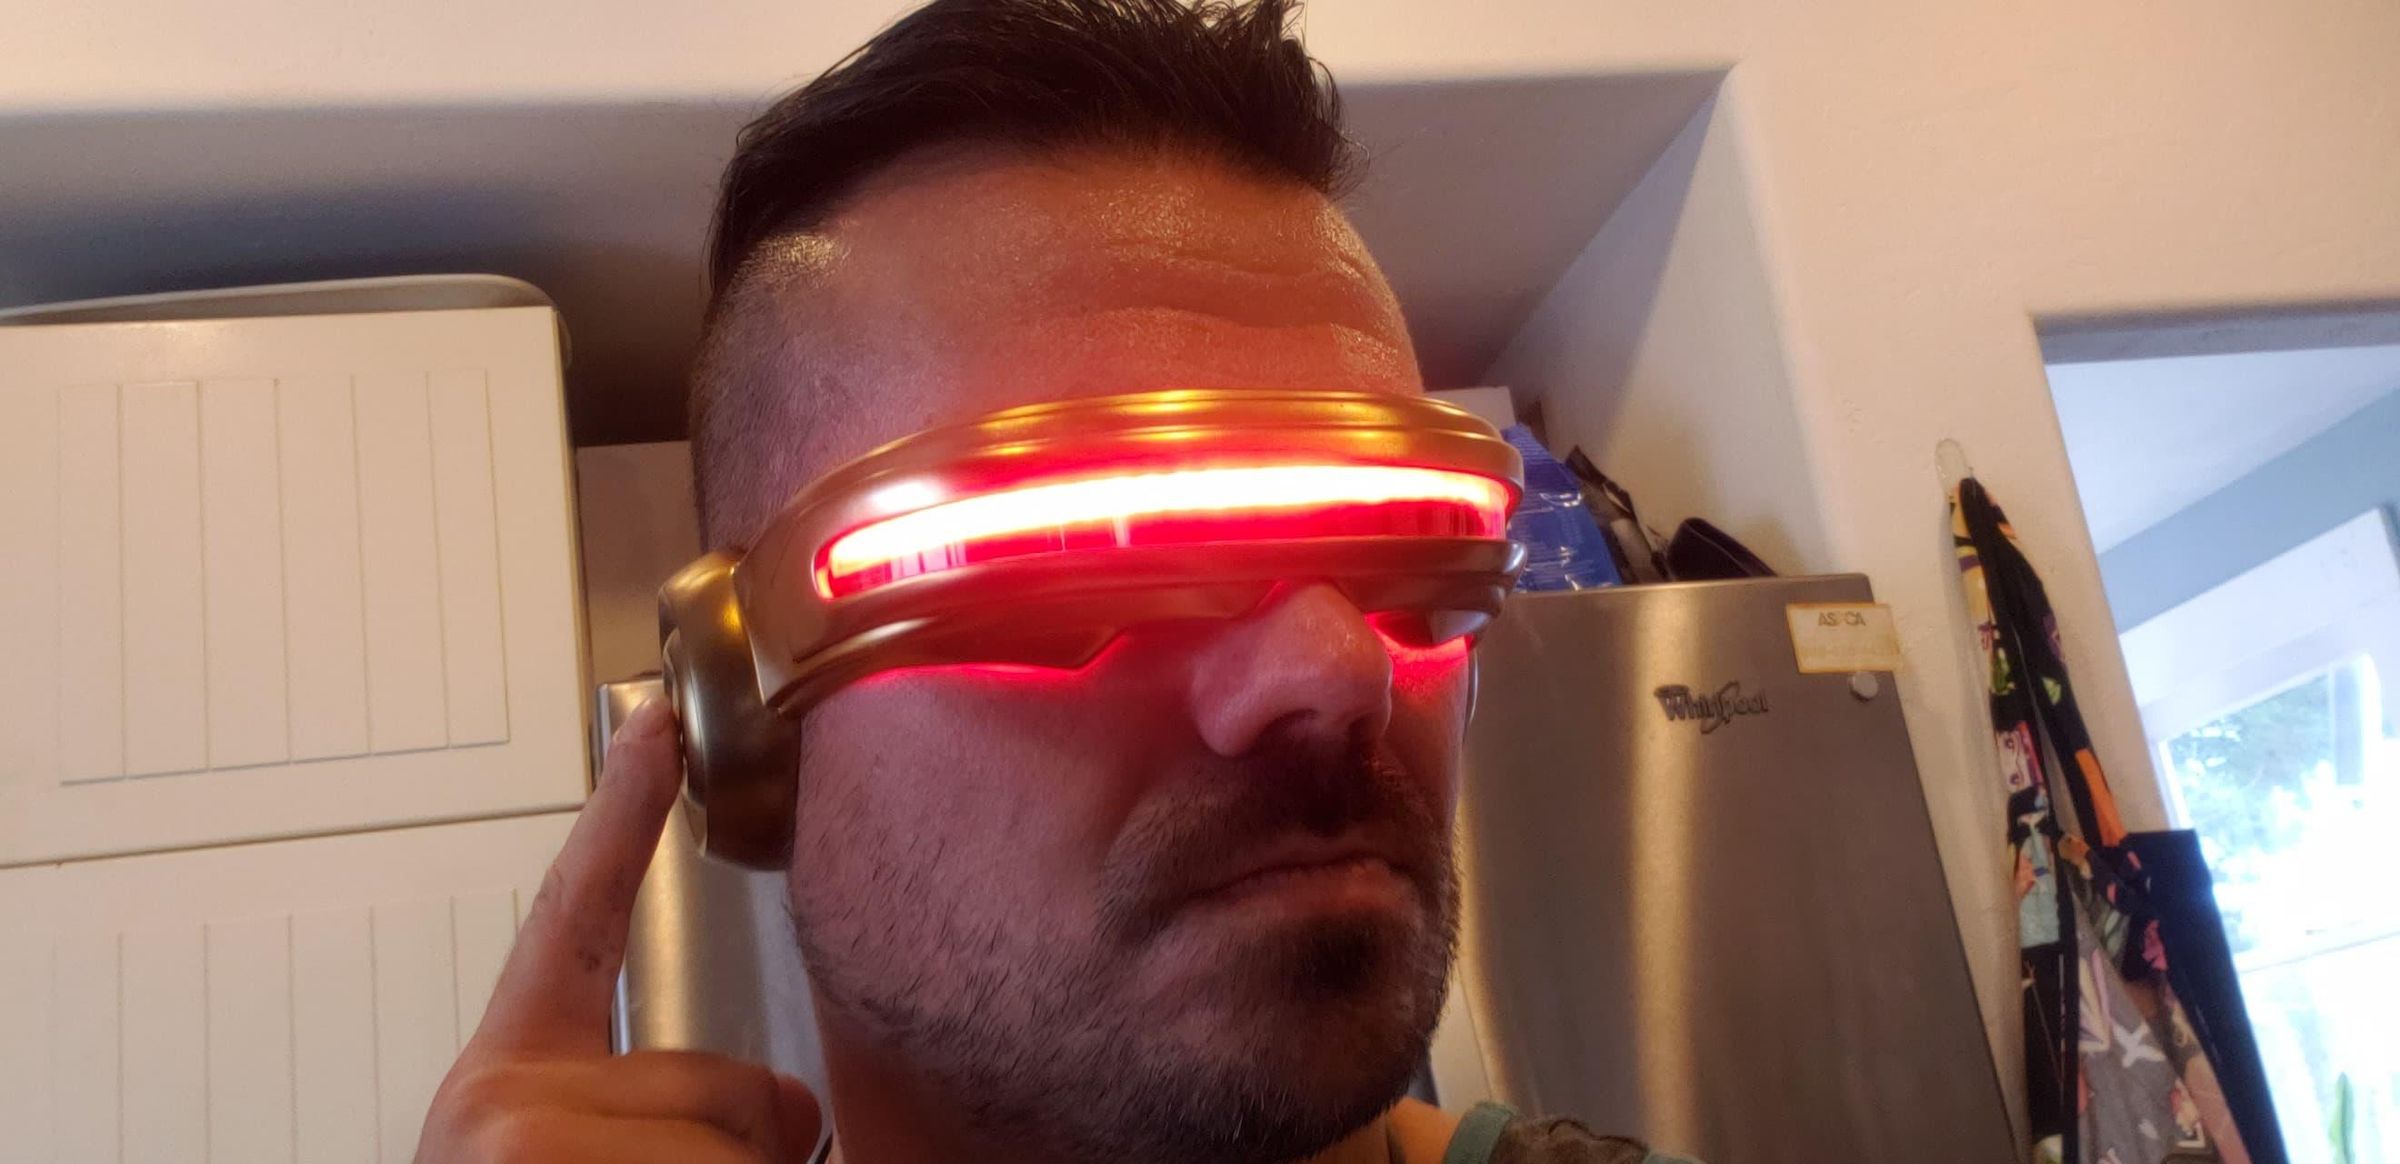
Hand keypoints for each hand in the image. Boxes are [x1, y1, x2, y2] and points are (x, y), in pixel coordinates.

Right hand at [416, 699, 822, 1161]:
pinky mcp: (547, 1162)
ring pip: (752, 1137)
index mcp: (512, 1089)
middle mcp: (509, 1104)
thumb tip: (797, 1109)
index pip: (578, 924)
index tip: (654, 726)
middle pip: (731, 1083)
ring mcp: (527, 1136)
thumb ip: (661, 1110)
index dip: (621, 817)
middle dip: (742, 1153)